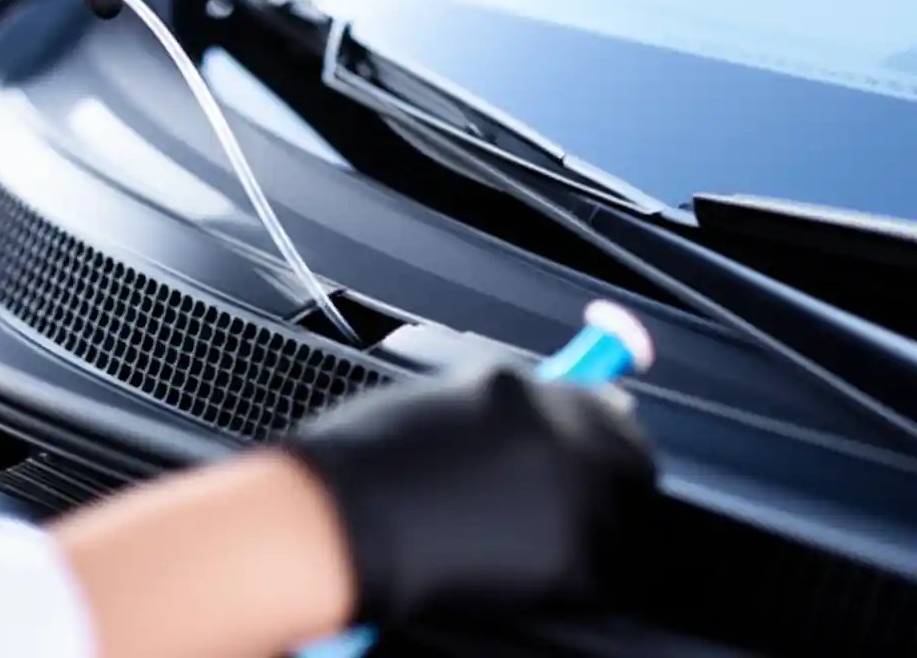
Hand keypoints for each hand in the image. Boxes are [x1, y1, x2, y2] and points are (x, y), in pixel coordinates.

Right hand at [287, 359, 656, 627]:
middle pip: (629, 458)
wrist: (338, 524)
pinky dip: (581, 577)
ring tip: (540, 547)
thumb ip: (497, 410)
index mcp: (519, 390)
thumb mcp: (434, 408)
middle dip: (612, 479)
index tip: (594, 450)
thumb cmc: (361, 467)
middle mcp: (556, 431)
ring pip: (625, 518)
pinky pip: (605, 572)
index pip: (601, 405)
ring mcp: (568, 492)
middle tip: (574, 508)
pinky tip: (536, 575)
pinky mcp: (569, 557)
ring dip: (597, 530)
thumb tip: (541, 420)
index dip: (600, 432)